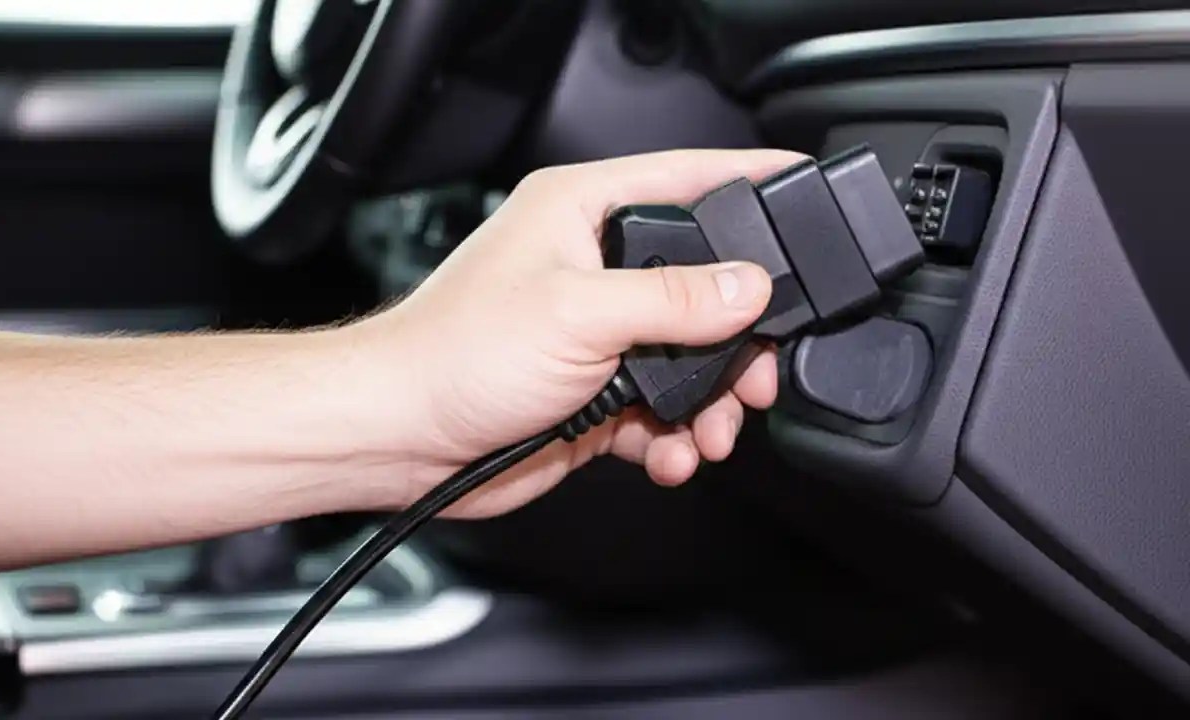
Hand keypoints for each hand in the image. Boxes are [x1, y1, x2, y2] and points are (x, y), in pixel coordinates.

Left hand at [377, 149, 805, 517]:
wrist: (403, 438)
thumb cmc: (454, 354)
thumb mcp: (579, 313)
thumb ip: (674, 299)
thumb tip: (747, 286)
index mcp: (582, 214)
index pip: (684, 178)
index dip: (745, 182)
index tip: (798, 191)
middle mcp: (592, 267)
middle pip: (703, 285)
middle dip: (738, 338)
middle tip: (757, 372)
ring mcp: (595, 334)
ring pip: (688, 358)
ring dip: (710, 401)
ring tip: (713, 431)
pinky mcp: (593, 393)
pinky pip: (660, 411)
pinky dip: (674, 437)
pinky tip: (671, 454)